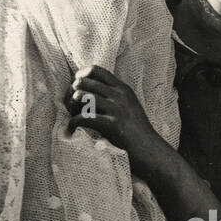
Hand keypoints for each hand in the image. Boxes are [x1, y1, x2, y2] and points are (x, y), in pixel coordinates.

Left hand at [64, 65, 173, 180]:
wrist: (149, 151)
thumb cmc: (136, 131)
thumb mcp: (129, 105)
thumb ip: (114, 95)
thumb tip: (88, 89)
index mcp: (122, 88)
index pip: (95, 69)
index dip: (81, 76)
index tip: (77, 88)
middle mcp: (119, 95)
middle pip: (84, 82)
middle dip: (72, 92)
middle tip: (71, 105)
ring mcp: (116, 109)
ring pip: (82, 96)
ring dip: (72, 106)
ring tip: (73, 116)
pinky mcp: (112, 125)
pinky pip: (84, 117)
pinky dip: (74, 123)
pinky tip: (74, 128)